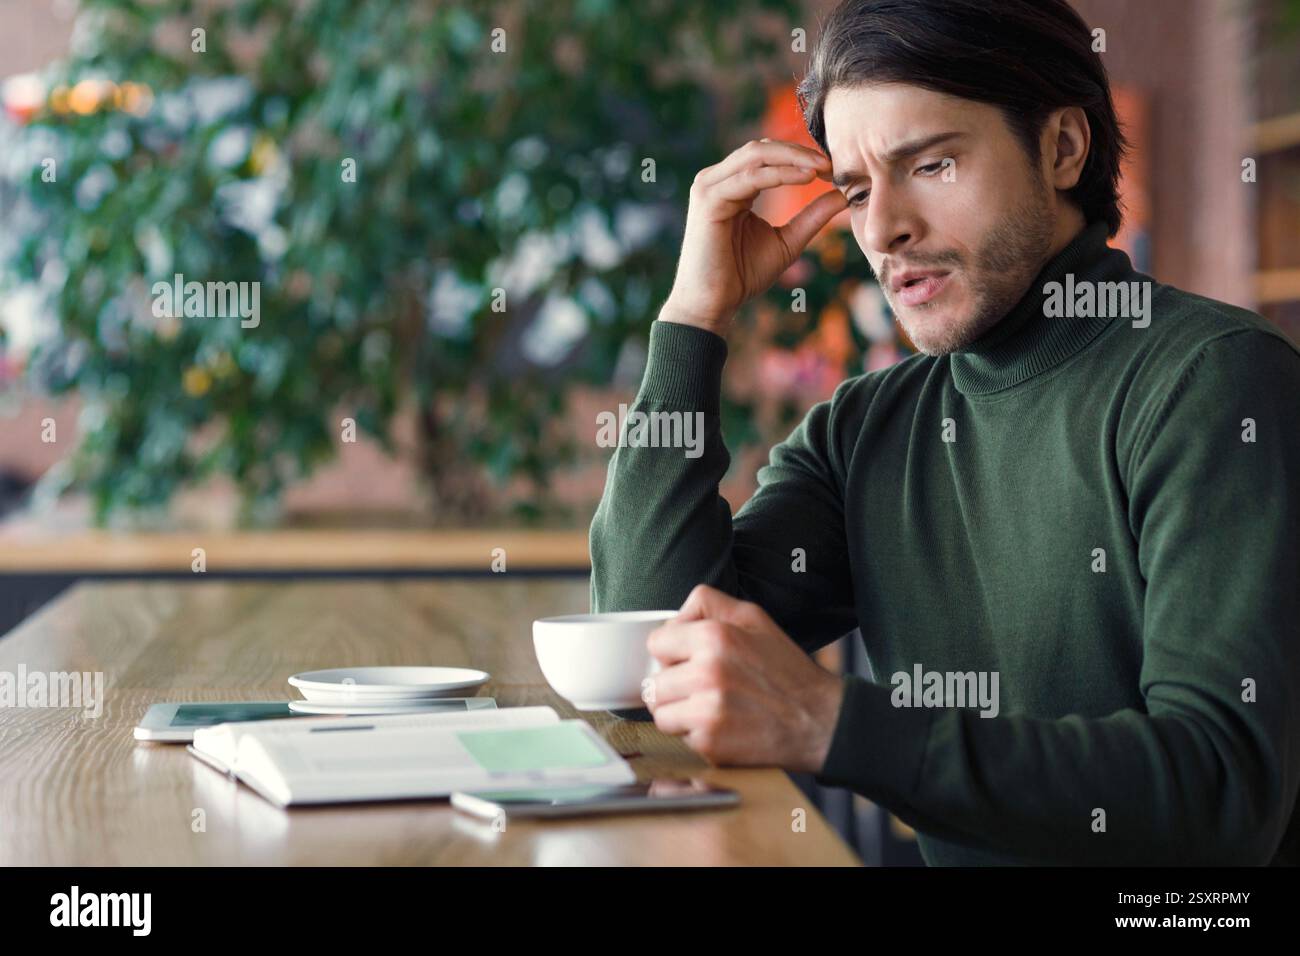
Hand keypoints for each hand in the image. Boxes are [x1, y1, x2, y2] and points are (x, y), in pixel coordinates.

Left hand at [643, 583, 845, 772]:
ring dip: (679, 713)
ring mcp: (706, 710)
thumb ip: (708, 604)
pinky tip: (723, 726)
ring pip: (660, 712)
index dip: (672, 653)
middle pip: (654, 682)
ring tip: (711, 708)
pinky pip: (679, 738)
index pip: (656, 643)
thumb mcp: (753, 618)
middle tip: (704, 688)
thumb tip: (672, 617)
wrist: (819, 721)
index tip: (689, 661)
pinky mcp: (709, 743)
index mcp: (714, 636)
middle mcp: (707, 672)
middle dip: (674, 686)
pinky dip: (696, 736)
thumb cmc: (786, 670)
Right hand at [659, 138, 847, 335]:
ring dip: (793, 158)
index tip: (833, 169)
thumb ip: (812, 217)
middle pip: (762, 148)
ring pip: (756, 155)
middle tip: (831, 163)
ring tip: (823, 168)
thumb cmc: (743, 276)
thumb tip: (843, 195)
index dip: (801, 157)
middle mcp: (716, 180)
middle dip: (799, 152)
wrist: (713, 303)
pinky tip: (806, 179)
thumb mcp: (788, 241)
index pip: (767, 157)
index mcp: (731, 186)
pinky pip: (750, 177)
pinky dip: (780, 174)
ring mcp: (709, 187)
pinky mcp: (708, 199)